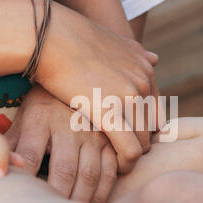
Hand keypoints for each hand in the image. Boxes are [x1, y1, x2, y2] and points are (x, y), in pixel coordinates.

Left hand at [3, 85, 119, 202]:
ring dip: (80, 200)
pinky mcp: (110, 139)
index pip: (31, 156)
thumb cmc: (43, 104)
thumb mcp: (24, 116)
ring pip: (89, 174)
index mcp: (40, 119)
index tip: (23, 200)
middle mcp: (67, 126)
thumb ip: (10, 143)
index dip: (27, 181)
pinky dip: (103, 192)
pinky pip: (110, 170)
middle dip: (56, 197)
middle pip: (63, 170)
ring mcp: (92, 133)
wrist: (75, 73)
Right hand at [32, 1, 161, 173]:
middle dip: (136, 144)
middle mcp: (143, 82)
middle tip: (117, 155)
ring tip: (113, 165)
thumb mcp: (111, 40)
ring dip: (130, 158)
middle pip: (151, 130)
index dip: (139, 128)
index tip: (122, 137)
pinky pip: (129, 151)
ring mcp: (128, 98)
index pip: (155, 111)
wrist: (47, 35)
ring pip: (143, 144)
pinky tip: (110, 167)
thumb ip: (135, 52)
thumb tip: (155, 58)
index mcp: (145, 68)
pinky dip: (124, 164)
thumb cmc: (69, 37)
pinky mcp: (110, 113)